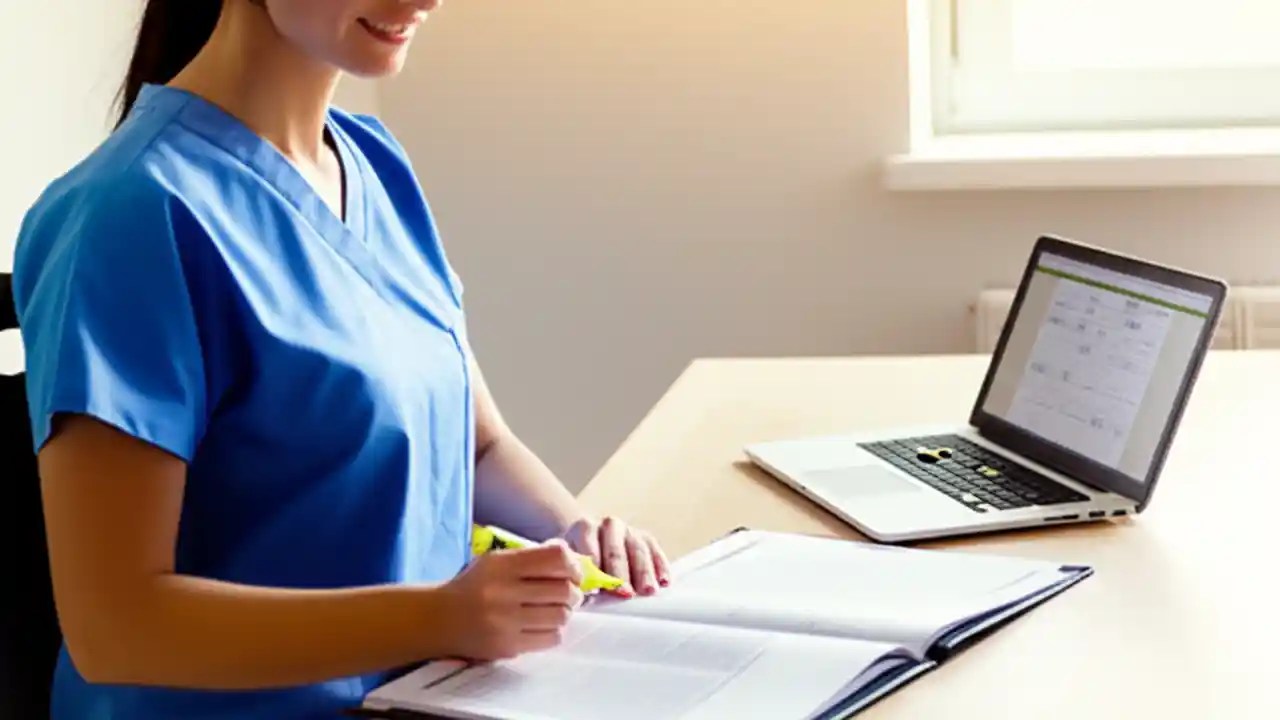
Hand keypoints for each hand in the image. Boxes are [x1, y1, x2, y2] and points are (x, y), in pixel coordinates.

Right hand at [442, 541, 584, 660]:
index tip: (573, 573)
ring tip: (557, 610)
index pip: (556, 558)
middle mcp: (504, 591)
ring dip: (565, 612)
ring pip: (561, 616)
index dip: (573, 565)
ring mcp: (505, 621)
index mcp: (503, 564)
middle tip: (570, 594)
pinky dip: (555, 631)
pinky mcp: (507, 646)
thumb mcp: (496, 561)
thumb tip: (571, 557)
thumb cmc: (474, 586)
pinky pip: (551, 638)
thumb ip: (531, 557)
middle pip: (563, 590)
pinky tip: (545, 626)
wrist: (439, 619)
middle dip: (574, 592)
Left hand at [562, 516, 670, 596]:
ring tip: (648, 591)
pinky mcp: (647, 538)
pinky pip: (655, 551)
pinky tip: (664, 582)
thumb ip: (572, 571)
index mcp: (584, 527)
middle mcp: (609, 524)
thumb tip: (579, 590)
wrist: (591, 542)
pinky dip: (661, 566)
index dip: (593, 571)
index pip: (590, 549)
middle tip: (624, 593)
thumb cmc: (577, 559)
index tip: (596, 590)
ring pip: (638, 549)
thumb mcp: (567, 560)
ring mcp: (630, 530)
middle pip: (615, 550)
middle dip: (620, 574)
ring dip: (644, 572)